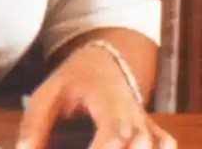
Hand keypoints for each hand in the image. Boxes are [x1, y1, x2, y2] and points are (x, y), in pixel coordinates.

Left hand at [17, 43, 174, 148]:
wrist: (103, 62)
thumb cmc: (73, 80)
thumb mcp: (46, 95)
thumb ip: (34, 126)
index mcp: (107, 101)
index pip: (114, 131)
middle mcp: (134, 114)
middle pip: (139, 144)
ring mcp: (147, 124)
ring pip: (157, 145)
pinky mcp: (153, 133)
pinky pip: (166, 145)